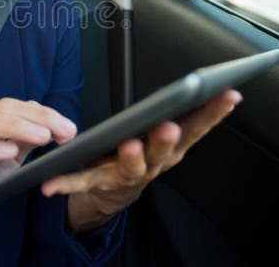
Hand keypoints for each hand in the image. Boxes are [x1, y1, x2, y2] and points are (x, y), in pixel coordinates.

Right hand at [0, 98, 76, 234]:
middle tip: (61, 131)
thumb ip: (30, 140)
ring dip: (17, 127)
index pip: (23, 107)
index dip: (47, 115)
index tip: (70, 129)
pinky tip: (11, 152)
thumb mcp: (13, 156)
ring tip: (42, 137)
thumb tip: (59, 131)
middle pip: (6, 109)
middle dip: (37, 117)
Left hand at [40, 89, 242, 232]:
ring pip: (132, 167)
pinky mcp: (99, 183)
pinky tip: (50, 184)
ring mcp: (128, 175)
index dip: (213, 112)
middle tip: (170, 125)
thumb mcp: (167, 134)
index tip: (228, 93)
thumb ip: (190, 113)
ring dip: (132, 157)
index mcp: (173, 147)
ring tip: (129, 146)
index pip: (198, 126)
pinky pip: (82, 182)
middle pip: (164, 150)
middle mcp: (155, 163)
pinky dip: (66, 183)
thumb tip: (222, 84)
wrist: (114, 193)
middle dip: (166, 138)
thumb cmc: (143, 152)